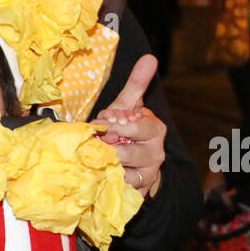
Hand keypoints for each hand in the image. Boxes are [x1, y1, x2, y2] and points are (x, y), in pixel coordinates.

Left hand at [94, 54, 164, 197]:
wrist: (135, 164)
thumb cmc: (128, 131)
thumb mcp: (129, 107)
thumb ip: (137, 84)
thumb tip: (150, 57)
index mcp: (156, 129)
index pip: (131, 126)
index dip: (112, 125)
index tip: (102, 123)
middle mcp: (156, 153)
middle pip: (124, 151)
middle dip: (105, 146)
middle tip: (95, 142)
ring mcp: (147, 175)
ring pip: (119, 171)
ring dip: (101, 164)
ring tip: (93, 157)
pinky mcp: (137, 192)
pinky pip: (116, 187)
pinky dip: (103, 180)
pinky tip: (95, 174)